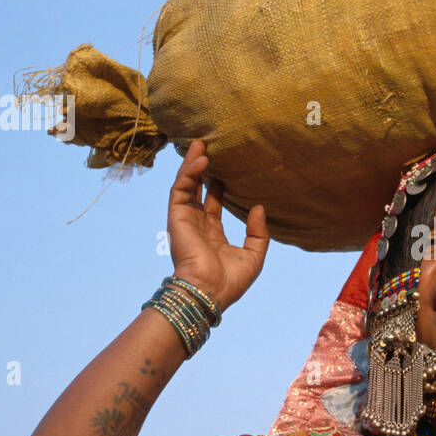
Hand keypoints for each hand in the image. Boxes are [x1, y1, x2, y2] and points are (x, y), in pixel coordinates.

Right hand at [167, 140, 269, 311]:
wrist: (209, 291)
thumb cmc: (230, 281)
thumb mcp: (254, 256)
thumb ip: (258, 232)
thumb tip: (258, 207)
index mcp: (212, 237)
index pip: (213, 207)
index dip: (218, 188)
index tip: (225, 170)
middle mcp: (196, 227)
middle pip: (197, 191)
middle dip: (202, 170)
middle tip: (209, 149)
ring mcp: (185, 221)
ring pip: (186, 186)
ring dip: (192, 165)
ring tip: (200, 144)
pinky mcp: (176, 217)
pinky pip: (181, 190)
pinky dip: (189, 174)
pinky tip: (201, 160)